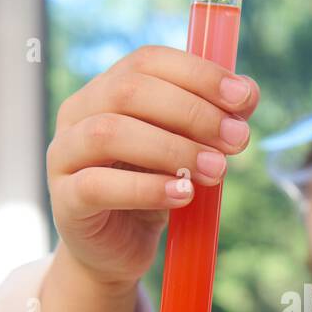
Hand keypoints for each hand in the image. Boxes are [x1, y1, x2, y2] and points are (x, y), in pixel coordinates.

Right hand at [46, 44, 260, 289]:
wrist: (116, 249)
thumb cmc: (151, 191)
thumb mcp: (184, 151)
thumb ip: (211, 121)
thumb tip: (248, 92)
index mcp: (106, 89)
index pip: (148, 61)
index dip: (198, 74)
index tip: (244, 98)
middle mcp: (78, 113)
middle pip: (129, 91)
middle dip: (192, 112)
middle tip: (237, 140)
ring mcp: (64, 155)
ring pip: (109, 133)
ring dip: (172, 149)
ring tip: (216, 170)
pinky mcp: (65, 200)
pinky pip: (98, 185)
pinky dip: (146, 189)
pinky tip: (183, 196)